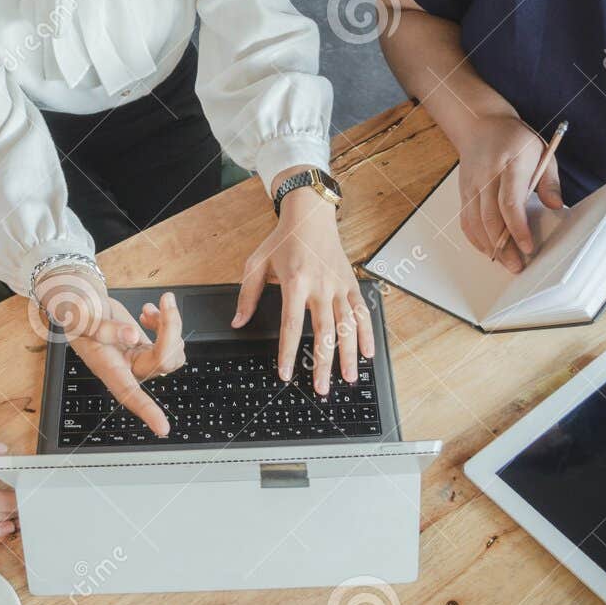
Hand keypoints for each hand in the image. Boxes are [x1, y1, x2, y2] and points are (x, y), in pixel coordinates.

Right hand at [35, 268, 184, 435]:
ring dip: (169, 323)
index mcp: (107, 366)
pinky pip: (171, 340)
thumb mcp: (82, 318)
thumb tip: (133, 336)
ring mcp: (140, 359)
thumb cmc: (77, 315)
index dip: (146, 410)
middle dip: (171, 328)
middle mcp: (127, 367)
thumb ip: (104, 328)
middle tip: (166, 300)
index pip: (128, 393)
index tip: (162, 428)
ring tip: (149, 309)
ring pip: (173, 352)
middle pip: (162, 360)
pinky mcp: (148, 348)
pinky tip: (147, 313)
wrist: (82, 304)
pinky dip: (165, 321)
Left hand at [233, 181, 373, 393]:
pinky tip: (367, 353)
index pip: (291, 325)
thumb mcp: (256, 263)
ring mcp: (339, 286)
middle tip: (322, 388)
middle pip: (324, 332)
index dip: (288, 352)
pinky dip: (367, 333)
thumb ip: (247, 295)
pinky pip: (362, 312)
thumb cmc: (283, 240)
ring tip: (347, 378)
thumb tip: (238, 322)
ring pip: (347, 326)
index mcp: (295, 282)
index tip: (286, 373)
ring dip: (349, 354)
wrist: (311, 216)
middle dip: (323, 363)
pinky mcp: (351, 284)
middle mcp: (320, 286)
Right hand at [456, 114, 563, 273]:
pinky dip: (477, 239)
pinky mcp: (463, 193)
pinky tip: (490, 250)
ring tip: (507, 263)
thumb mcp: (542, 151)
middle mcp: (486, 177)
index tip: (528, 247)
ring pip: (475, 223)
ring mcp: (471, 186)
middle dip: (504, 246)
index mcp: (509, 164)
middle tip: (518, 266)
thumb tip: (557, 207)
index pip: (510, 202)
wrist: (480, 125)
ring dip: (490, 247)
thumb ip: (550, 181)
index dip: (518, 228)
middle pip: (490, 218)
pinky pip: (466, 221)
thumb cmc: (515, 140)